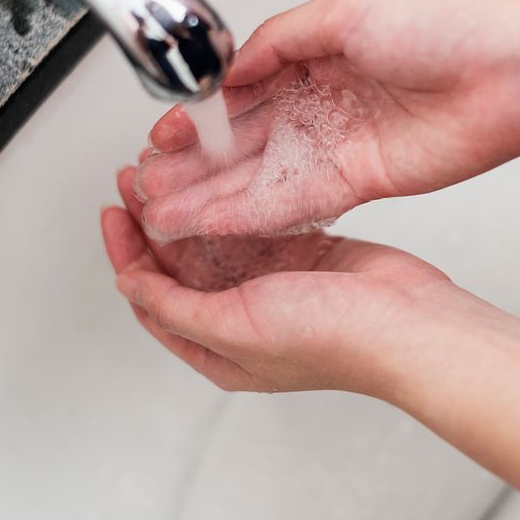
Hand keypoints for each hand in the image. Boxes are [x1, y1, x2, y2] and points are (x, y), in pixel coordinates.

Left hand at [102, 166, 476, 394]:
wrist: (406, 321)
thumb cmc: (333, 339)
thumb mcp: (235, 328)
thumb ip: (176, 306)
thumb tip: (129, 284)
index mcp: (218, 349)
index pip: (152, 298)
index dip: (127, 254)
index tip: (113, 212)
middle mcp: (241, 318)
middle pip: (179, 265)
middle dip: (153, 221)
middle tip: (135, 179)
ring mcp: (273, 284)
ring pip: (214, 239)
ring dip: (189, 206)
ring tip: (168, 170)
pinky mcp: (302, 255)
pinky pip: (253, 226)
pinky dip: (230, 203)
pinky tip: (217, 177)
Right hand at [133, 0, 519, 242]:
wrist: (506, 73)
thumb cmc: (441, 29)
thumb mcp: (343, 11)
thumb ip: (279, 41)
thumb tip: (232, 68)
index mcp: (312, 59)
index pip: (238, 94)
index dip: (197, 117)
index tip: (163, 135)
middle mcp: (319, 106)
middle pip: (241, 142)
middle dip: (193, 166)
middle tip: (149, 185)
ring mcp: (334, 148)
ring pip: (258, 177)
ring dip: (210, 198)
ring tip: (164, 215)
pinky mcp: (354, 184)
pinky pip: (291, 202)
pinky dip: (250, 214)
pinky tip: (213, 223)